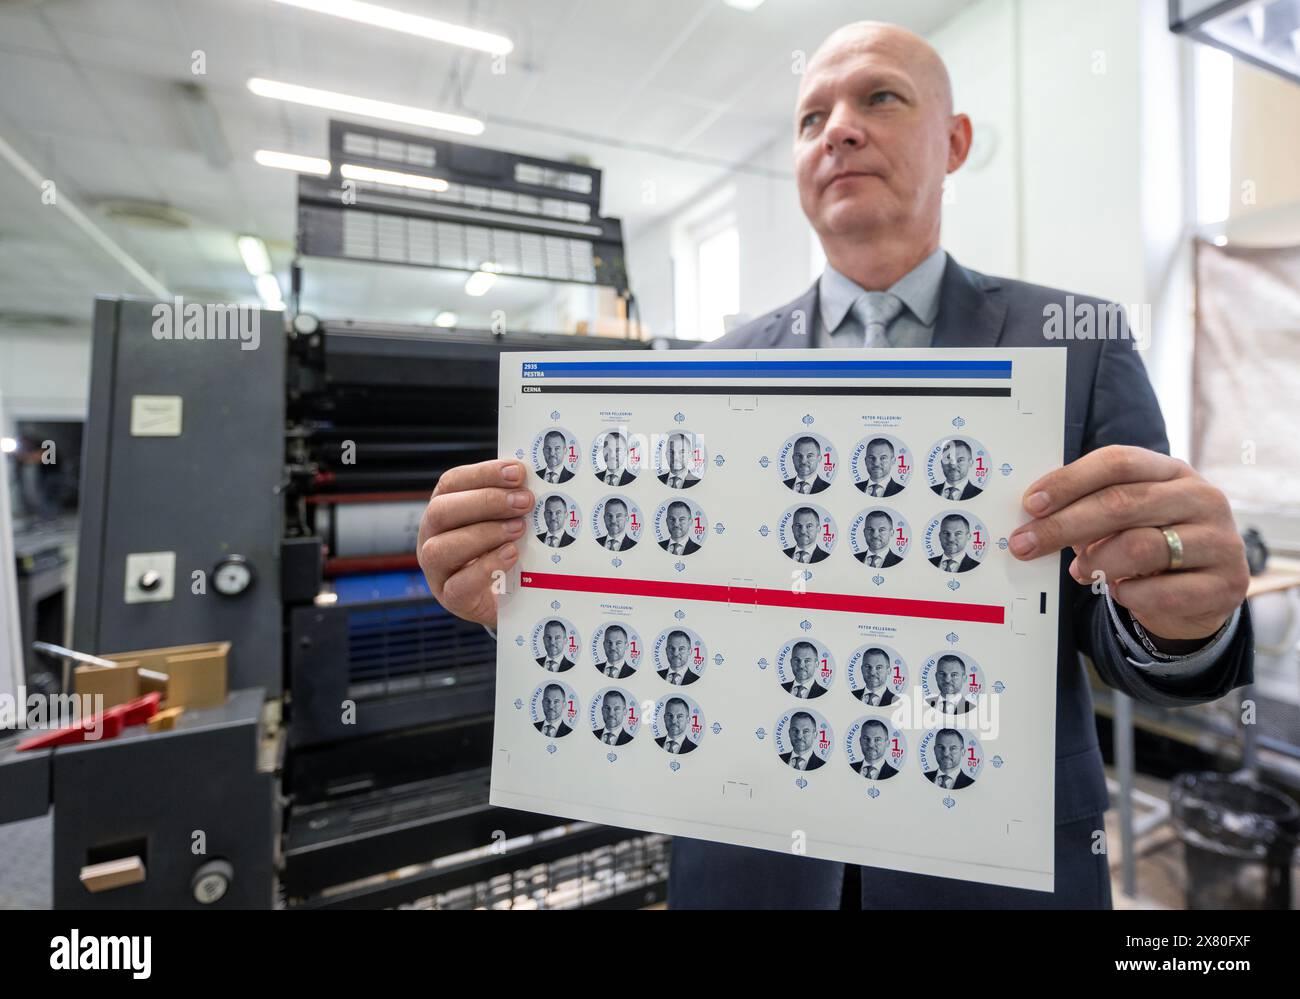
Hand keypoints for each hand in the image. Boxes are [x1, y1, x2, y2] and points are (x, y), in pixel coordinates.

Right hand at [416, 459, 532, 627]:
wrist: (507, 600)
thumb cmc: (504, 552)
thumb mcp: (505, 522)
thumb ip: (512, 503)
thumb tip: (536, 482)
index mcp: (444, 510)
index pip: (452, 482)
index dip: (483, 473)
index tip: (517, 472)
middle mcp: (432, 537)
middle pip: (440, 510)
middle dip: (485, 501)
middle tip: (524, 501)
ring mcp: (437, 570)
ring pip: (441, 548)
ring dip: (484, 533)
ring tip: (519, 529)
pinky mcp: (451, 599)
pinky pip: (459, 585)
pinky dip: (486, 567)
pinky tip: (511, 555)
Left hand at [1009, 445, 1247, 644]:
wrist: (1202, 593)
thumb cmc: (1149, 545)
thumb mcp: (1124, 519)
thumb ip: (1087, 508)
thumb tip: (1032, 517)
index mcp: (1172, 471)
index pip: (1118, 462)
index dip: (1070, 481)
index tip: (1031, 504)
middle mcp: (1201, 498)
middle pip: (1122, 502)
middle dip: (1064, 525)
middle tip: (1025, 544)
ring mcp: (1220, 540)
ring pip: (1141, 547)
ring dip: (1097, 562)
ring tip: (1079, 572)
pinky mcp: (1226, 583)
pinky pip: (1163, 591)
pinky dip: (1128, 594)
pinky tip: (1118, 592)